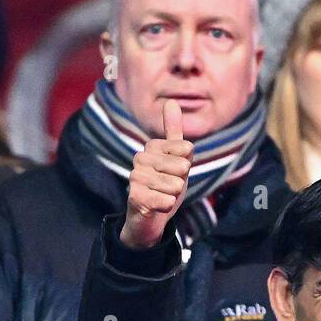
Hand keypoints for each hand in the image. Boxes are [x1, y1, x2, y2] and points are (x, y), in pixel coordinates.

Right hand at [119, 98, 192, 250]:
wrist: (150, 219)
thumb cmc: (165, 187)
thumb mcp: (176, 159)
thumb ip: (174, 134)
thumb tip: (171, 101)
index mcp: (152, 147)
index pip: (183, 149)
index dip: (186, 163)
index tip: (178, 171)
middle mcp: (140, 159)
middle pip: (180, 166)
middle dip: (181, 180)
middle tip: (171, 187)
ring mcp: (135, 178)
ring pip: (173, 184)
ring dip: (174, 194)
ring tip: (164, 197)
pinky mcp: (134, 198)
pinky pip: (164, 200)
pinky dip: (167, 205)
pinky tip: (161, 206)